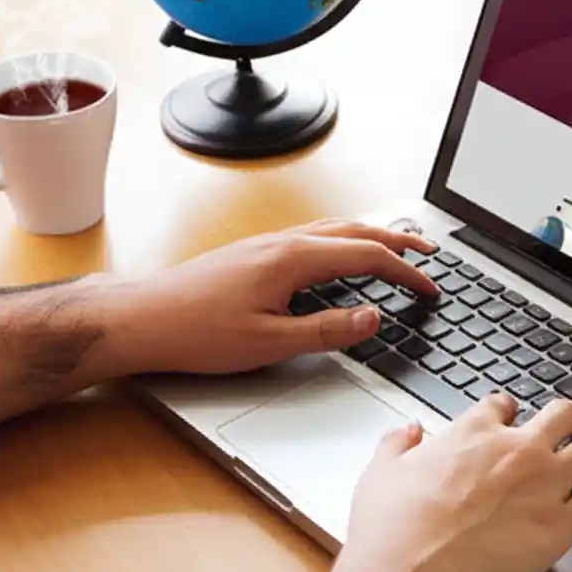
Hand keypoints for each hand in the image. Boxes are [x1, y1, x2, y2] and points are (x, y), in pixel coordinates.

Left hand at [101, 219, 437, 374]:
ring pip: (335, 228)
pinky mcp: (255, 252)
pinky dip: (345, 239)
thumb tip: (373, 318)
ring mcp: (268, 243)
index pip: (367, 257)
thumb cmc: (197, 333)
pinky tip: (342, 255)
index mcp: (293, 259)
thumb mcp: (270, 343)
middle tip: (429, 253)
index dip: (405, 272)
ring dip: (372, 236)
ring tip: (396, 247)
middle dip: (398, 242)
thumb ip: (327, 330)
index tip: (429, 287)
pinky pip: (315, 235)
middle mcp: (284, 242)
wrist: (142, 319)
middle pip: (356, 231)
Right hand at [319, 394, 571, 571]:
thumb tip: (408, 432)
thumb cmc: (393, 532)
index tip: (512, 417)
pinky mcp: (561, 525)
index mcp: (473, 433)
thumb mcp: (381, 474)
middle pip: (560, 414)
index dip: (510, 411)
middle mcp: (516, 450)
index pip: (502, 406)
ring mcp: (544, 483)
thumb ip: (398, 445)